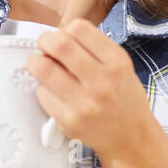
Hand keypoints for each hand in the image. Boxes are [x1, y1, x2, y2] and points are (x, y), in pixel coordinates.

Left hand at [25, 20, 152, 162]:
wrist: (131, 138)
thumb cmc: (123, 98)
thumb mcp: (121, 66)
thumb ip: (94, 48)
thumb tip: (58, 34)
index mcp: (116, 62)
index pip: (79, 29)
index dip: (64, 30)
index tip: (62, 37)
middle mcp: (102, 81)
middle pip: (59, 45)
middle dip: (45, 41)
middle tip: (45, 47)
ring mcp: (85, 103)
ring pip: (43, 69)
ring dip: (36, 63)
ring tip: (40, 66)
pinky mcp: (69, 121)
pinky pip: (42, 94)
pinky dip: (42, 88)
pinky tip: (52, 91)